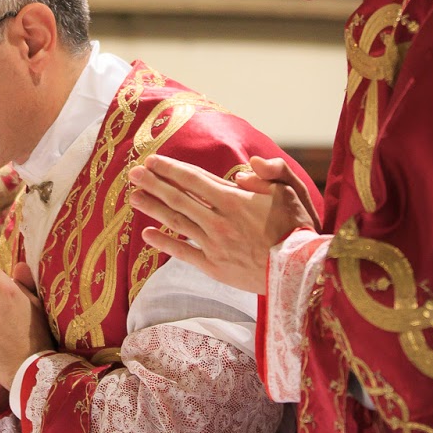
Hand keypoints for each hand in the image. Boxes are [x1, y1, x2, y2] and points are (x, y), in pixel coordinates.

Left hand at [127, 153, 316, 294]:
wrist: (299, 271)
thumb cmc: (298, 227)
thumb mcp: (291, 189)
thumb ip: (269, 171)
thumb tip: (243, 167)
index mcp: (233, 199)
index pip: (194, 179)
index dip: (171, 169)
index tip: (152, 161)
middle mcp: (217, 220)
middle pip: (178, 198)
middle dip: (154, 184)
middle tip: (132, 173)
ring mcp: (213, 245)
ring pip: (176, 222)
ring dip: (153, 208)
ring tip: (133, 197)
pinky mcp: (214, 267)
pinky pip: (183, 252)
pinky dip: (164, 243)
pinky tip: (146, 235)